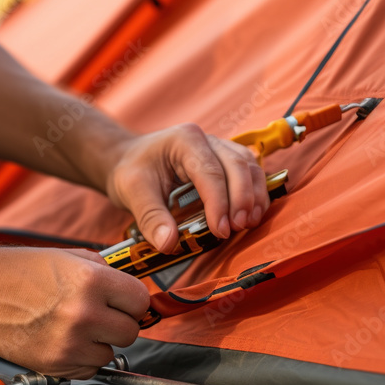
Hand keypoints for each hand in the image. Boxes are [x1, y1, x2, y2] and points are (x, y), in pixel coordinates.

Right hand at [0, 246, 148, 378]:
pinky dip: (81, 359)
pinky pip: (89, 369)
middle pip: (131, 332)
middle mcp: (84, 313)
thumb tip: (134, 292)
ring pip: (111, 353)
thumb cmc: (20, 271)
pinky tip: (62, 340)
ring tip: (73, 327)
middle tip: (98, 315)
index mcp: (92, 280)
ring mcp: (69, 342)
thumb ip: (105, 273)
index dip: (132, 302)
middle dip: (118, 324)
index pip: (141, 301)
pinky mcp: (55, 364)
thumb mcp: (69, 257)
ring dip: (98, 344)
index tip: (122, 302)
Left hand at [104, 123, 269, 252]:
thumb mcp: (132, 192)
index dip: (219, 203)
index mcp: (184, 140)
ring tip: (249, 223)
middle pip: (236, 165)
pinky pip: (249, 172)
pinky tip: (252, 214)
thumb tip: (168, 244)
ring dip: (254, 196)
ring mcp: (219, 148)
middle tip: (238, 228)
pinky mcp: (226, 161)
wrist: (130, 161)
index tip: (220, 231)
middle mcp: (206, 140)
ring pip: (249, 166)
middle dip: (242, 199)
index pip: (210, 172)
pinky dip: (255, 193)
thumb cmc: (131, 171)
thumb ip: (151, 218)